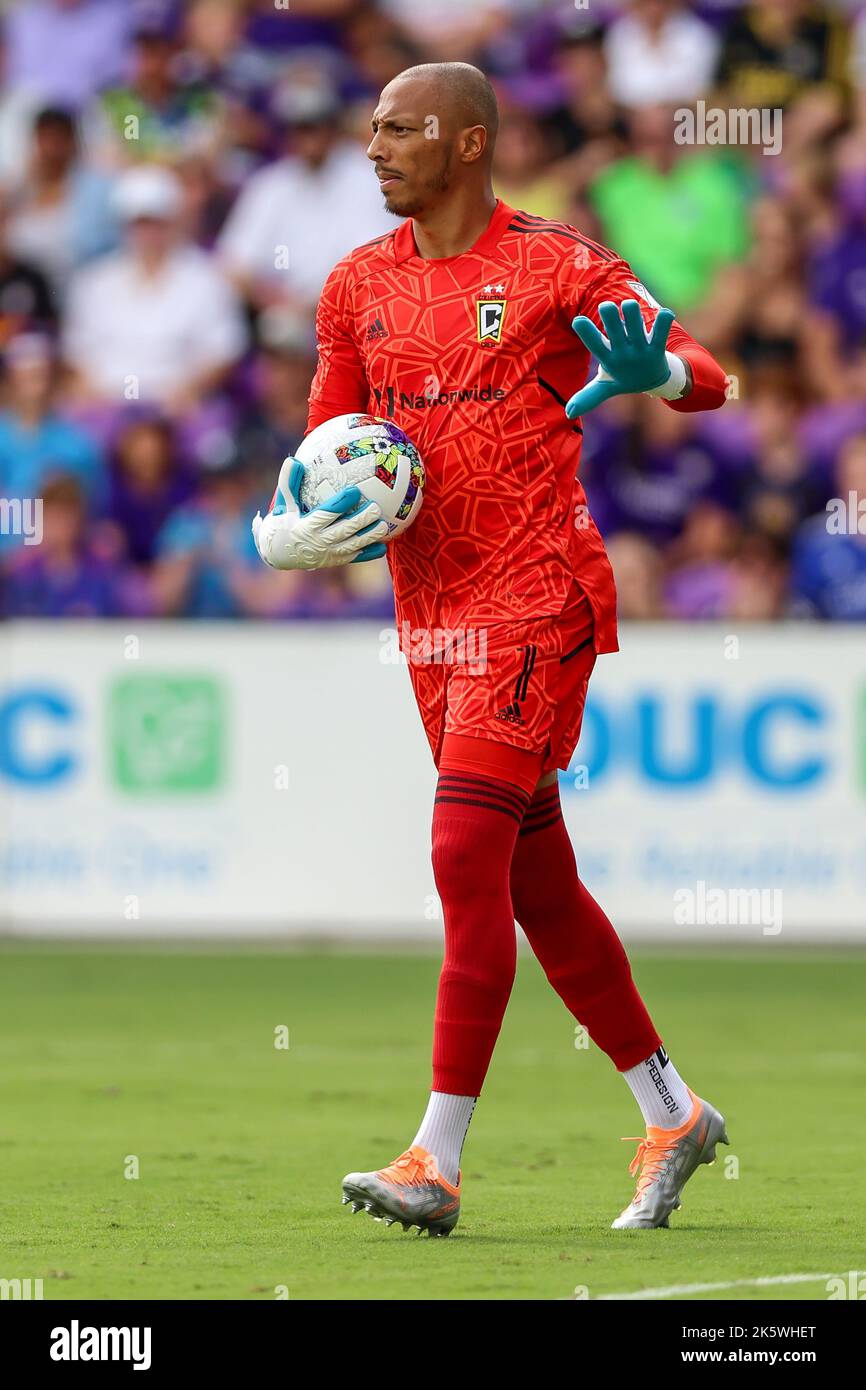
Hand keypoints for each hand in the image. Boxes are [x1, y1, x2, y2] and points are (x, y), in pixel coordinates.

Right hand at [252, 456, 387, 569]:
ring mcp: (328, 554)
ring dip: (368, 536)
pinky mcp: (335, 561)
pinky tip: (382, 548)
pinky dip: (368, 554)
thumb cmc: (283, 522)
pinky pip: (354, 557)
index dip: (341, 503)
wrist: (279, 554)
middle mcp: (319, 542)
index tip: (355, 491)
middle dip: (361, 520)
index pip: (327, 513)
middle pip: (344, 530)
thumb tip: (294, 459)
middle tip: (376, 508)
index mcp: (307, 526)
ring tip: (383, 526)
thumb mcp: (283, 504)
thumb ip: (288, 482)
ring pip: (352, 545)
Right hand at [565, 299, 676, 417]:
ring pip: (635, 322)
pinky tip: (663, 315)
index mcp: (608, 359)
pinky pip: (662, 328)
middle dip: (608, 312)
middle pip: (613, 327)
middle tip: (607, 307)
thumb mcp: (604, 386)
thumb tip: (569, 414)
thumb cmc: (624, 377)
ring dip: (631, 310)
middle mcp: (624, 354)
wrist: (654, 381)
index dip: (585, 331)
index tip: (578, 320)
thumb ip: (587, 396)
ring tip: (629, 307)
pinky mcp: (658, 346)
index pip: (593, 345)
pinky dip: (664, 318)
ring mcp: (642, 350)